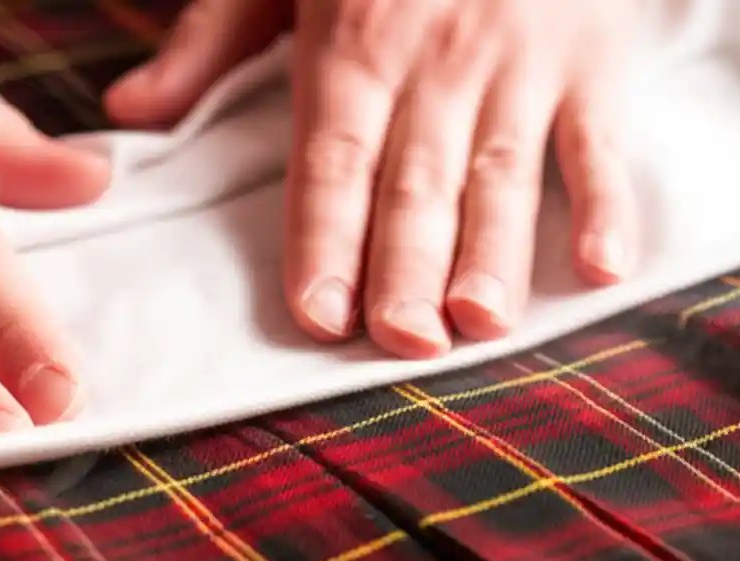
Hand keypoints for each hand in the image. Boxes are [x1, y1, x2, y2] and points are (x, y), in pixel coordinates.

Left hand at [107, 0, 636, 357]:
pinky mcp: (592, 62)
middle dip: (407, 267)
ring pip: (502, 173)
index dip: (325, 240)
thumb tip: (129, 110)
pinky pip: (600, 141)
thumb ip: (209, 40)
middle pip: (416, 182)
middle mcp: (436, 60)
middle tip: (403, 342)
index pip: (334, 160)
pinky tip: (605, 266)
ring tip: (481, 321)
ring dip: (495, 251)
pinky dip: (609, 202)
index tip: (318, 315)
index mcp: (354, 42)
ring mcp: (519, 64)